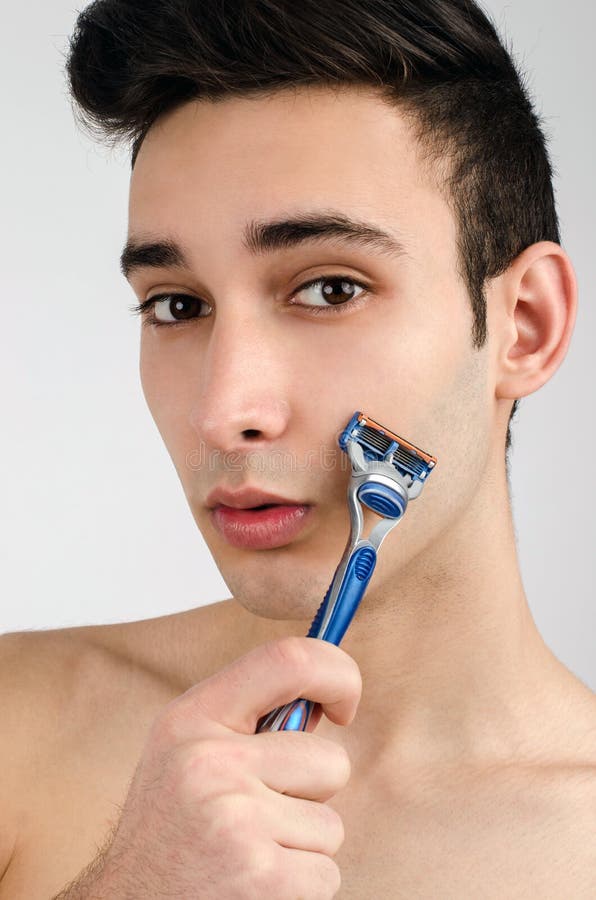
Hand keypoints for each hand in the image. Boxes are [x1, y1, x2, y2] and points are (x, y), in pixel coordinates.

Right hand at [93, 637, 361, 898]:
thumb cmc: (171, 829)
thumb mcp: (186, 751)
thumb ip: (247, 720)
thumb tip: (325, 701)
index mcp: (193, 719)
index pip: (288, 660)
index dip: (337, 673)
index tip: (344, 705)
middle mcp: (210, 761)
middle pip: (330, 761)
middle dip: (313, 794)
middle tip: (260, 815)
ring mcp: (236, 819)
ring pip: (330, 826)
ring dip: (302, 846)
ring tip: (247, 852)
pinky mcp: (261, 875)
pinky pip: (326, 874)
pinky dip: (300, 887)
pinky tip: (253, 886)